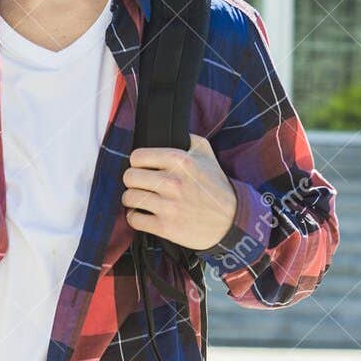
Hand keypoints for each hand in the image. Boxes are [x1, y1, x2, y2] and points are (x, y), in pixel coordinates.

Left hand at [122, 133, 237, 252]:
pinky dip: (136, 218)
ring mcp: (168, 206)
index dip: (138, 163)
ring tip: (143, 200)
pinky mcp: (165, 227)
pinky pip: (133, 219)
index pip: (137, 156)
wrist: (231, 220)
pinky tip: (145, 215)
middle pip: (128, 177)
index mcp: (179, 160)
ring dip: (133, 200)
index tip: (143, 169)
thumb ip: (186, 139)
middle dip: (133, 181)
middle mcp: (172, 182)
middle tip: (142, 185)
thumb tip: (167, 132)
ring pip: (128, 198)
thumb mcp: (206, 154)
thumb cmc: (215, 186)